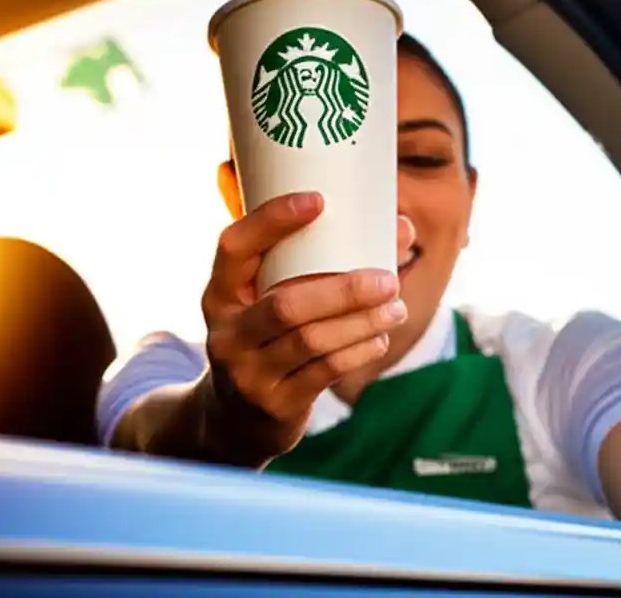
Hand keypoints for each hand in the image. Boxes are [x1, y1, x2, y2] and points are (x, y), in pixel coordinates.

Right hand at [201, 192, 413, 462]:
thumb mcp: (270, 302)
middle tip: (388, 279)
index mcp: (220, 293)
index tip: (318, 201)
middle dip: (343, 290)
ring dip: (361, 323)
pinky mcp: (275, 405)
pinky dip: (357, 352)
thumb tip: (400, 228)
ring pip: (310, 341)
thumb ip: (321, 265)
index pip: (234, 247)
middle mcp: (227, 332)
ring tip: (396, 308)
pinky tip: (380, 338)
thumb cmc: (268, 339)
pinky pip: (323, 373)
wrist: (236, 420)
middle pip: (286, 305)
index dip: (271, 221)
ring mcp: (248, 372)